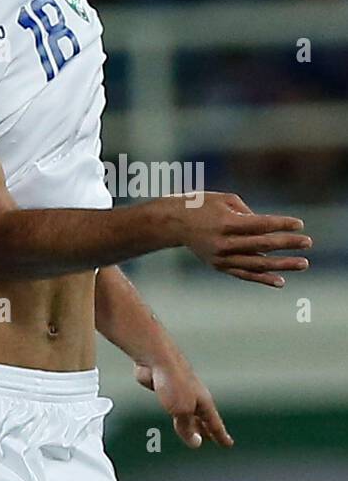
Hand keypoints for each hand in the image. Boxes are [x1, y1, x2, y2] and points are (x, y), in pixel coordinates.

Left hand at [134, 356, 232, 448]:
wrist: (155, 356)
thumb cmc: (174, 380)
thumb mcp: (182, 411)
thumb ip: (187, 428)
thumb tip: (196, 443)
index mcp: (203, 402)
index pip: (215, 424)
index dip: (221, 435)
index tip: (228, 444)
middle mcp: (193, 396)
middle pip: (201, 418)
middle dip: (206, 430)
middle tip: (209, 440)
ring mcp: (179, 391)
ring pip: (187, 412)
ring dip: (190, 423)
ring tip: (192, 432)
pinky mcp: (164, 387)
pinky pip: (171, 405)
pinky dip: (175, 413)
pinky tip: (171, 412)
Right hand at [169, 192, 310, 286]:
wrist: (173, 223)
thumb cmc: (200, 205)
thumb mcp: (224, 199)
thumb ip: (248, 213)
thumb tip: (267, 227)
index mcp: (226, 223)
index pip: (261, 225)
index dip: (282, 224)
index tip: (300, 224)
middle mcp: (225, 243)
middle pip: (263, 245)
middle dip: (288, 243)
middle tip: (308, 242)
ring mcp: (222, 257)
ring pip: (257, 264)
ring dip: (282, 264)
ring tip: (303, 263)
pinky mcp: (220, 266)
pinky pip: (245, 274)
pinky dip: (263, 278)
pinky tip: (280, 281)